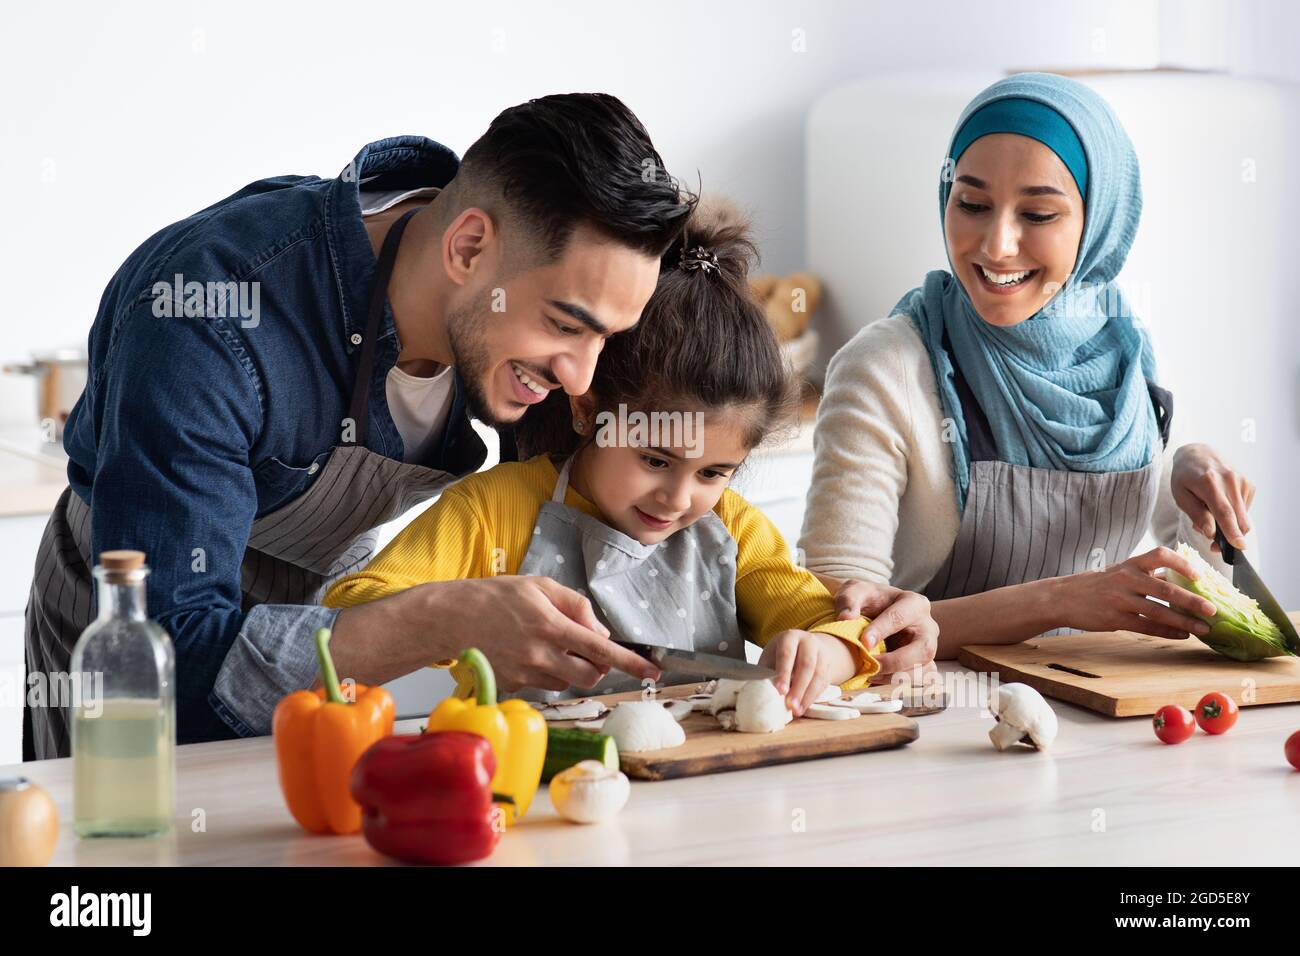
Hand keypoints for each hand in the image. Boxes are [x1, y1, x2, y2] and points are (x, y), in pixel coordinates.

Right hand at [420, 575, 660, 692]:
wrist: (450, 618)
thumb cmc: (495, 597)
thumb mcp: (540, 586)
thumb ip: (576, 606)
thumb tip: (600, 633)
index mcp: (550, 626)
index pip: (601, 650)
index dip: (630, 663)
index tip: (652, 671)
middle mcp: (539, 655)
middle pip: (590, 674)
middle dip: (598, 665)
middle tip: (586, 647)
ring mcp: (525, 675)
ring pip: (568, 682)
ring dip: (571, 668)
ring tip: (547, 643)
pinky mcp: (513, 687)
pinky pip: (544, 686)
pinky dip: (548, 673)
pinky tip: (528, 653)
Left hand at [758, 629, 855, 715]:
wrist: (806, 646)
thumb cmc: (782, 654)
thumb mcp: (771, 656)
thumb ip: (767, 671)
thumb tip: (760, 691)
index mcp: (790, 637)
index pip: (787, 654)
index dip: (784, 672)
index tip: (780, 690)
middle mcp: (808, 642)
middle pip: (806, 664)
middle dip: (798, 687)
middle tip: (790, 704)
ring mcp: (821, 654)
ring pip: (818, 675)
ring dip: (807, 695)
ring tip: (797, 710)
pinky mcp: (828, 667)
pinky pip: (823, 683)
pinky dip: (813, 697)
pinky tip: (804, 707)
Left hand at [830, 580, 938, 679]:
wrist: (873, 613)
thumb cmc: (868, 601)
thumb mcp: (856, 591)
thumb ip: (849, 599)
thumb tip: (845, 618)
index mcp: (915, 604)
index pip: (900, 618)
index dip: (881, 631)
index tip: (863, 643)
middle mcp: (927, 627)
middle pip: (923, 649)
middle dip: (897, 661)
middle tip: (871, 664)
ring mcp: (927, 649)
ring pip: (924, 670)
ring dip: (898, 677)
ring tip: (871, 676)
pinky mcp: (922, 665)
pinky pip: (920, 681)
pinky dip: (901, 685)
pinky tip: (879, 682)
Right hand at [1056, 546, 1217, 639]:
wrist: (1063, 598)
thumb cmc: (1097, 584)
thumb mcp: (1121, 572)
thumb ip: (1148, 575)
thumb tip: (1182, 579)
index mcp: (1130, 564)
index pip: (1160, 555)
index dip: (1182, 564)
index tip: (1200, 576)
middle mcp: (1126, 579)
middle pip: (1165, 588)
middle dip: (1192, 600)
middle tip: (1213, 610)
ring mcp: (1119, 599)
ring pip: (1159, 611)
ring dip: (1184, 621)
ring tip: (1204, 628)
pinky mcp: (1114, 619)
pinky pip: (1146, 626)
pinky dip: (1167, 631)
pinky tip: (1181, 635)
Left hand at [1171, 443, 1254, 551]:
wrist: (1198, 453)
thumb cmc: (1185, 477)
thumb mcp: (1180, 496)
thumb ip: (1196, 515)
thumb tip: (1211, 533)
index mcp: (1209, 482)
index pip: (1224, 511)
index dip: (1231, 531)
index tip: (1239, 545)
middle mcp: (1230, 480)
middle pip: (1238, 518)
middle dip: (1230, 537)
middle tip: (1214, 546)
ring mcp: (1242, 481)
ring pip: (1243, 517)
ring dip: (1230, 526)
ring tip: (1210, 517)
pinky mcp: (1249, 484)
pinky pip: (1244, 511)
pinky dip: (1233, 515)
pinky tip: (1220, 505)